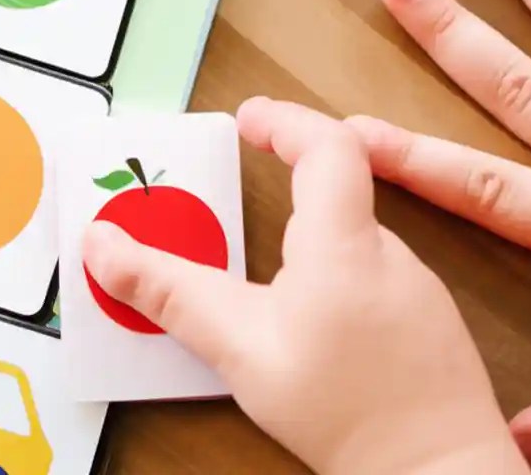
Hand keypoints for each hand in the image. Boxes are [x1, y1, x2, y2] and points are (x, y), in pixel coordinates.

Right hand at [83, 99, 527, 474]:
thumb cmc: (346, 411)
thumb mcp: (239, 349)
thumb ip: (169, 293)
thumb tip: (104, 246)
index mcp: (344, 242)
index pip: (327, 145)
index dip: (285, 120)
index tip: (247, 118)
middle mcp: (389, 254)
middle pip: (337, 190)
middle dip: (284, 178)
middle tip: (235, 187)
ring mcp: (416, 291)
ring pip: (352, 241)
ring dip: (306, 238)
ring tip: (260, 275)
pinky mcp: (426, 326)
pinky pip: (370, 279)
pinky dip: (330, 280)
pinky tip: (308, 325)